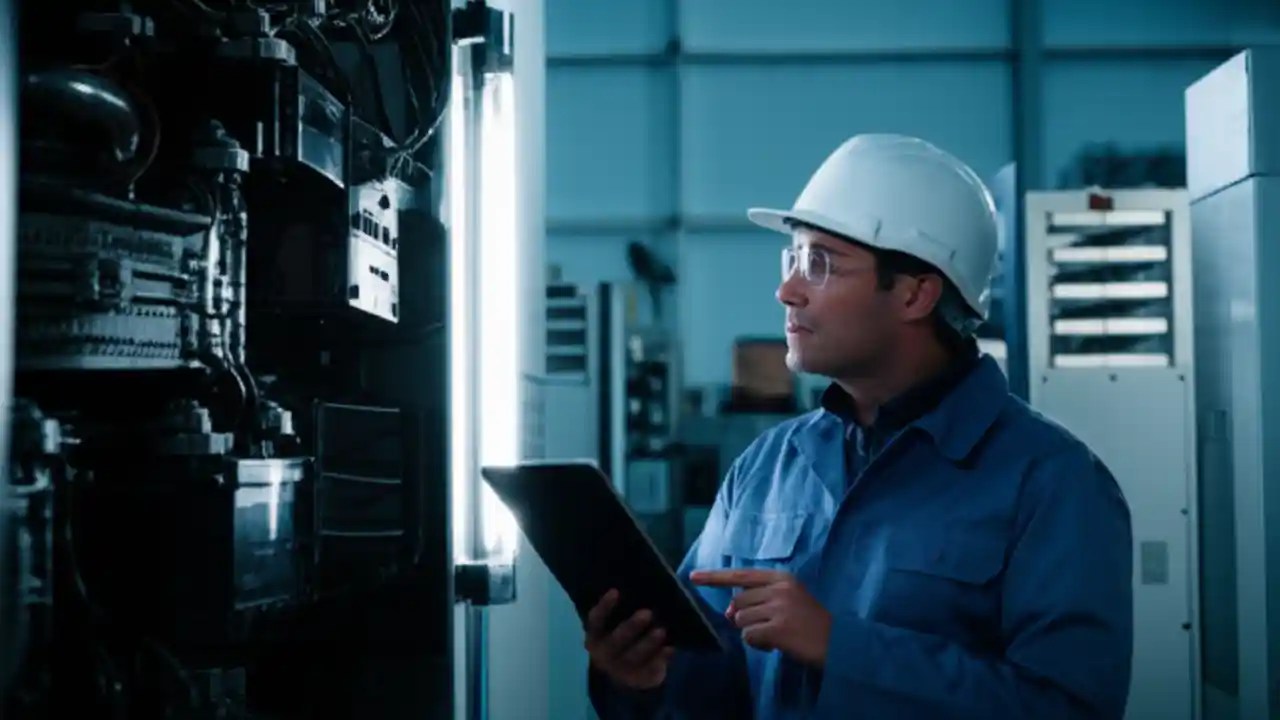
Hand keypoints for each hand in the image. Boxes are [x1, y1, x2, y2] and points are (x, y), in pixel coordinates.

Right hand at [583, 589, 675, 690]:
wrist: (628, 672)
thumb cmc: (623, 637)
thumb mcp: (616, 625)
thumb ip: (624, 610)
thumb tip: (641, 585)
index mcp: (595, 637)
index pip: (595, 620)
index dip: (604, 606)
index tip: (615, 591)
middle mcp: (603, 654)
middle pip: (615, 641)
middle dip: (631, 627)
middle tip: (647, 613)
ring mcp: (620, 669)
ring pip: (633, 656)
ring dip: (648, 643)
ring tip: (662, 630)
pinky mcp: (638, 679)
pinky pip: (649, 669)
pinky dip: (660, 659)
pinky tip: (670, 648)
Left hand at [690, 568, 831, 666]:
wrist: (838, 642)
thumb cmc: (810, 621)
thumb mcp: (788, 600)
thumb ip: (759, 600)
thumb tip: (730, 613)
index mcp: (781, 577)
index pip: (741, 575)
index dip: (715, 577)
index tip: (693, 577)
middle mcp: (778, 588)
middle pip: (738, 602)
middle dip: (743, 618)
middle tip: (764, 627)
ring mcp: (778, 608)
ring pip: (741, 621)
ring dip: (752, 632)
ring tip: (773, 636)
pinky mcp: (777, 628)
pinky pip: (748, 636)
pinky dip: (756, 644)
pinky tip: (774, 645)